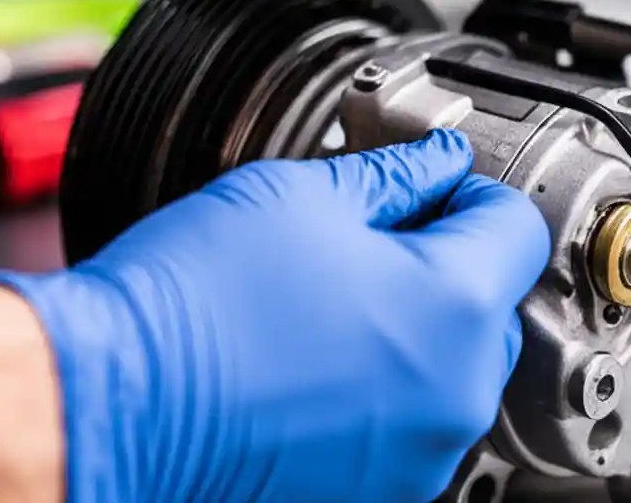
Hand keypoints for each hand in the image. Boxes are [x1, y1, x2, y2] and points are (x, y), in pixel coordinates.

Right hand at [0, 130, 549, 501]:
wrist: (113, 403)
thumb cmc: (192, 307)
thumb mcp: (302, 197)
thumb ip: (395, 175)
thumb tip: (433, 161)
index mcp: (453, 306)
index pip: (516, 227)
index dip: (475, 191)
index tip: (439, 186)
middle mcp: (454, 393)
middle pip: (493, 304)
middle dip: (449, 263)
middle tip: (376, 240)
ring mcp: (418, 453)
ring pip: (452, 368)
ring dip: (416, 330)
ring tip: (332, 304)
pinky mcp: (379, 490)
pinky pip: (411, 422)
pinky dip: (385, 388)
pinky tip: (319, 359)